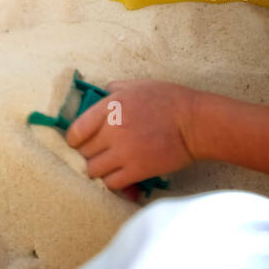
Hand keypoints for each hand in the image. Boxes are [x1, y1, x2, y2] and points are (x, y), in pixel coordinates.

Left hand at [66, 79, 196, 190]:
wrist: (194, 123)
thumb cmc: (168, 100)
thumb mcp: (137, 85)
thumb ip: (114, 89)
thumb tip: (100, 94)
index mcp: (110, 106)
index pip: (76, 130)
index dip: (74, 139)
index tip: (77, 142)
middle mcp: (113, 130)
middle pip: (84, 152)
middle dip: (88, 153)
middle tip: (97, 153)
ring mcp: (124, 152)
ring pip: (93, 170)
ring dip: (98, 170)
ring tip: (107, 166)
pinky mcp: (138, 170)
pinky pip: (111, 183)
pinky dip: (112, 182)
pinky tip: (119, 176)